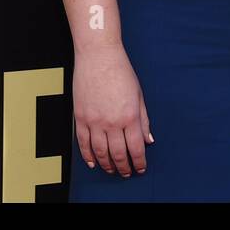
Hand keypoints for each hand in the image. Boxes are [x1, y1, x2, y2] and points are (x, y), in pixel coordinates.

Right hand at [72, 44, 152, 176]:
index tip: (140, 168)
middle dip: (124, 167)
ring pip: (100, 152)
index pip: (136, 148)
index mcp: (130, 116)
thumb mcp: (139, 95)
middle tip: (127, 173)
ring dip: (107, 165)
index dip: (139, 162)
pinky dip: (88, 156)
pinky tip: (93, 162)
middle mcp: (112, 121)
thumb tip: (148, 139)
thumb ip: (143, 119)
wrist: (98, 56)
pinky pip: (83, 143)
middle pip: (118, 154)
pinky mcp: (80, 117)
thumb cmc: (121, 71)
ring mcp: (94, 121)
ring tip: (112, 170)